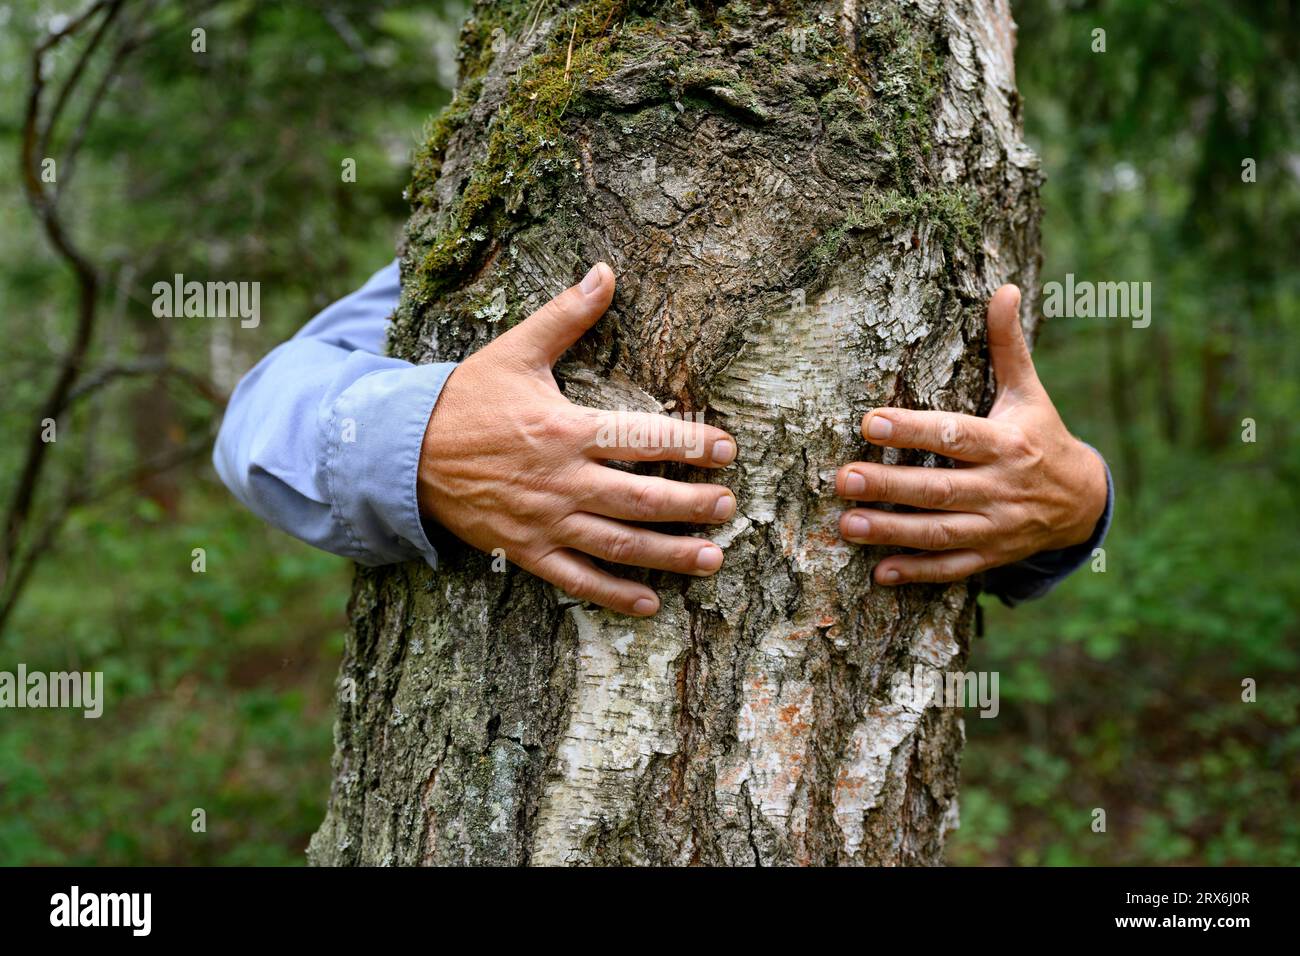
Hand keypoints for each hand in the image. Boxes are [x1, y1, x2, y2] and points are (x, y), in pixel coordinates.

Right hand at [418, 263, 737, 616]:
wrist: (403, 451)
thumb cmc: (466, 398)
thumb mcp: (516, 350)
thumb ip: (567, 316)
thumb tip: (605, 272)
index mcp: (565, 429)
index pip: (641, 437)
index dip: (689, 443)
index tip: (727, 450)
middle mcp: (561, 480)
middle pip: (640, 498)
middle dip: (691, 504)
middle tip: (729, 507)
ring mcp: (544, 521)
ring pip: (618, 544)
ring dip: (669, 554)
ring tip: (712, 558)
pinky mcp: (525, 550)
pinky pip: (576, 579)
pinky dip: (613, 595)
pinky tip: (650, 604)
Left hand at [836, 285, 1107, 584]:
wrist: (1082, 501)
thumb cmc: (1040, 435)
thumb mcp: (1028, 392)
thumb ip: (1008, 347)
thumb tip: (1006, 289)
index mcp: (1006, 444)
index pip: (954, 436)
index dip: (912, 430)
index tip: (868, 421)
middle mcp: (1001, 488)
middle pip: (939, 489)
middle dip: (889, 485)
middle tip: (842, 479)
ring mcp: (996, 528)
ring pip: (940, 533)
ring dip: (891, 531)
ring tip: (846, 524)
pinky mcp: (990, 556)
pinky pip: (952, 568)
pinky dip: (917, 572)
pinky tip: (878, 572)